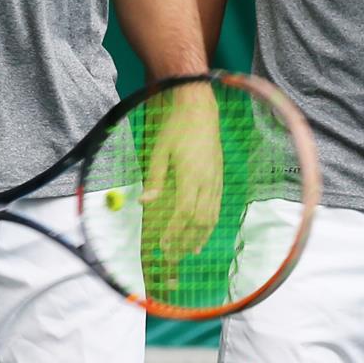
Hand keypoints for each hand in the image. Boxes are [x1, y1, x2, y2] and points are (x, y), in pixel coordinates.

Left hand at [139, 83, 223, 289]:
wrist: (199, 107)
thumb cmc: (176, 127)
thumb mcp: (159, 150)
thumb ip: (154, 178)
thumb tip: (144, 202)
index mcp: (191, 175)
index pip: (184, 213)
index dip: (174, 233)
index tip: (163, 246)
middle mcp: (207, 181)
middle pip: (200, 221)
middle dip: (186, 241)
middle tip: (172, 255)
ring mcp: (216, 179)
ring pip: (212, 216)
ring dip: (200, 237)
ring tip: (189, 252)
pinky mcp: (219, 176)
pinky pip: (217, 207)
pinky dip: (210, 224)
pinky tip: (203, 233)